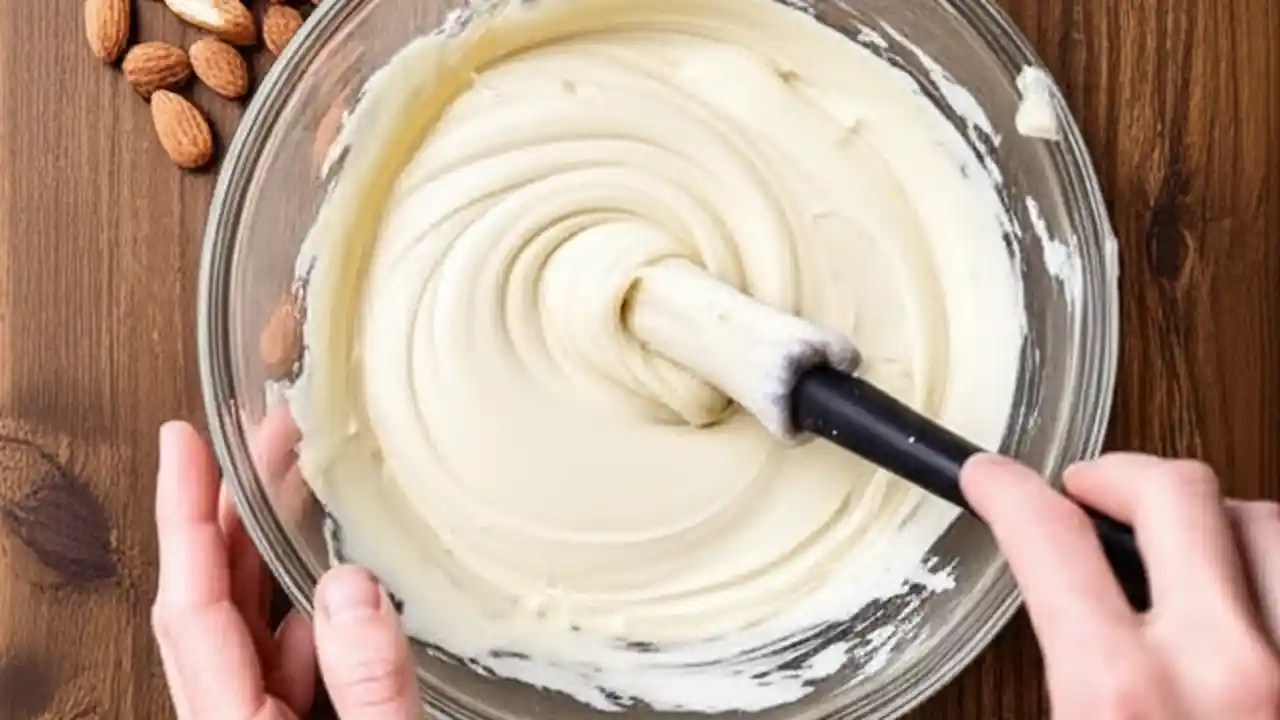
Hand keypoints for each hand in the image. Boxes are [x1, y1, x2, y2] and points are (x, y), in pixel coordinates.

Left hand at [151, 421, 422, 718]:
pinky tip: (337, 577)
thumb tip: (352, 588)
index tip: (183, 442)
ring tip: (298, 486)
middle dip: (230, 509)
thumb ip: (367, 682)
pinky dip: (303, 606)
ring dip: (266, 551)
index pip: (192, 604)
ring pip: (246, 625)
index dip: (184, 514)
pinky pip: (284, 657)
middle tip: (260, 441)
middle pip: (210, 600)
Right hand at [962, 453, 1279, 718]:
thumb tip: (1057, 638)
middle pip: (1177, 494)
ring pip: (1266, 529)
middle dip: (1122, 472)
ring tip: (1184, 538)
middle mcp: (1223, 674)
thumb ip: (1064, 689)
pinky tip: (1242, 595)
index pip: (1051, 539)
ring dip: (1218, 518)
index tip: (995, 480)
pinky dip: (1266, 573)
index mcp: (1118, 697)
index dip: (1010, 491)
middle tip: (1093, 486)